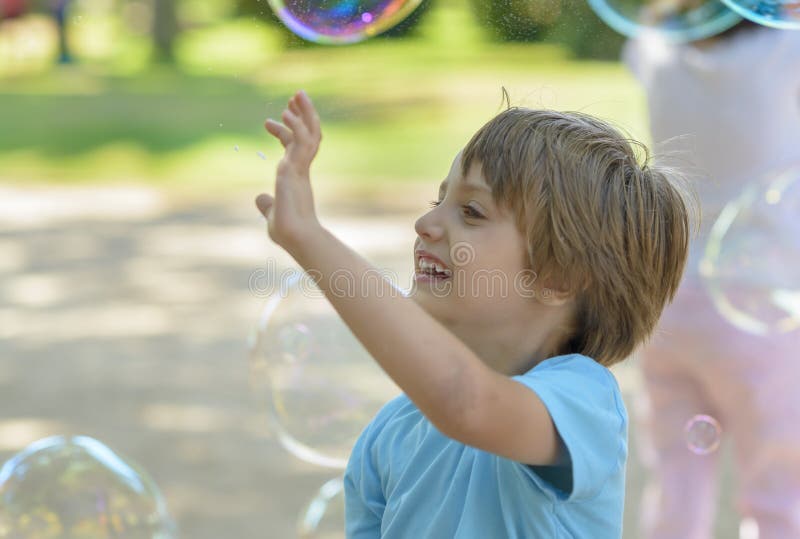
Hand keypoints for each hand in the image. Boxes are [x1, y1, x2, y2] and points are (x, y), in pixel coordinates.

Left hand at [255, 90, 322, 251]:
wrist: (295, 238)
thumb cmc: (286, 230)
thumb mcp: (272, 213)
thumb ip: (267, 204)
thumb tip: (259, 198)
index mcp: (297, 177)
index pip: (294, 148)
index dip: (285, 132)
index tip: (269, 121)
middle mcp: (301, 170)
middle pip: (308, 135)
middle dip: (303, 115)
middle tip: (296, 95)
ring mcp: (300, 168)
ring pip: (309, 134)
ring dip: (304, 113)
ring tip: (297, 95)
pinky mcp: (297, 169)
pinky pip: (302, 143)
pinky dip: (297, 127)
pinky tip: (287, 114)